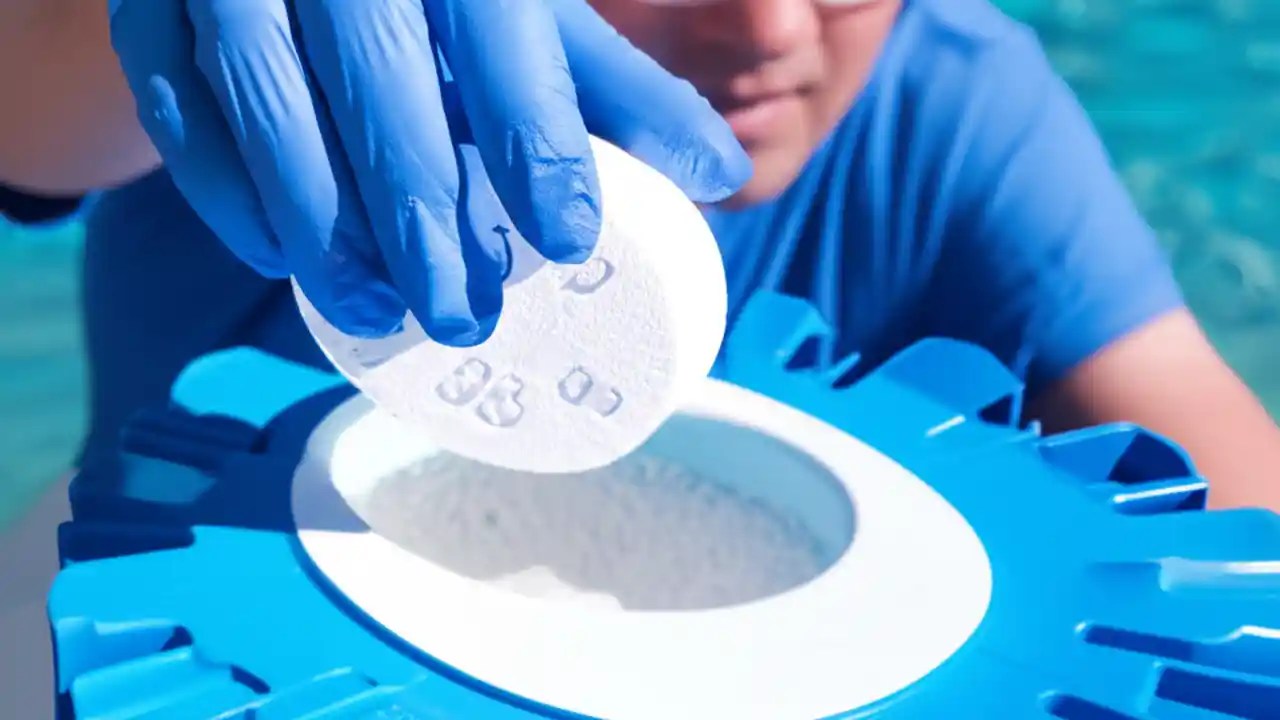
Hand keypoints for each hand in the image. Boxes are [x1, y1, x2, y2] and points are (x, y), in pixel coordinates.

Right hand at [107, 0, 749, 344]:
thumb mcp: (525, 11)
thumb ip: (615, 87)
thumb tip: (720, 174)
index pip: (499, 35)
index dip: (536, 139)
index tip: (566, 238)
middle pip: (379, 85)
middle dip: (424, 214)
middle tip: (464, 312)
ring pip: (268, 105)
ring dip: (326, 227)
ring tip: (381, 312)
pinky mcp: (150, 10)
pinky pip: (179, 111)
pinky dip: (229, 194)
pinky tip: (282, 260)